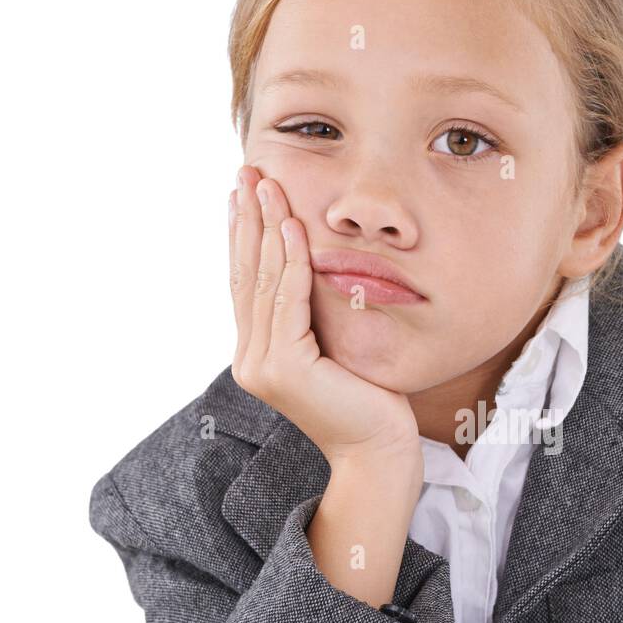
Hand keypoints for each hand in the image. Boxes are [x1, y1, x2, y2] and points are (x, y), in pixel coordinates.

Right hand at [229, 166, 420, 466]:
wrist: (379, 450)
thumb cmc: (368, 399)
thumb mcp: (333, 345)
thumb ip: (311, 314)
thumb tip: (309, 262)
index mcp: (257, 354)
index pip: (246, 283)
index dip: (242, 235)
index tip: (243, 192)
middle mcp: (251, 360)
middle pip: (246, 274)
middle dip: (247, 219)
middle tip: (248, 172)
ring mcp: (263, 366)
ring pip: (263, 282)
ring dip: (265, 228)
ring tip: (267, 186)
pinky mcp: (286, 370)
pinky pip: (288, 301)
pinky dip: (291, 261)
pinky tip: (294, 227)